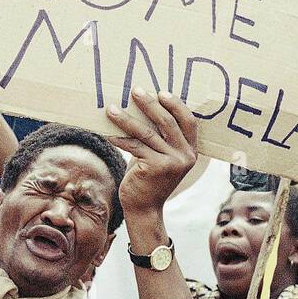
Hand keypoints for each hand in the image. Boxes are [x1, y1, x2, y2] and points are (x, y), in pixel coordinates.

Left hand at [107, 89, 198, 219]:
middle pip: (168, 122)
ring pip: (147, 133)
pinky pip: (134, 146)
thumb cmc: (150, 179)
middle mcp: (185, 155)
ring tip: (111, 108)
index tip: (160, 92)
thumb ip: (162, 138)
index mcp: (191, 151)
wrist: (145, 209)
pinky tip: (106, 130)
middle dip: (150, 104)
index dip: (176, 105)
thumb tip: (145, 107)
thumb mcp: (162, 157)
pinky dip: (118, 136)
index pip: (189, 121)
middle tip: (135, 90)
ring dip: (127, 118)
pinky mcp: (155, 167)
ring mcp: (171, 162)